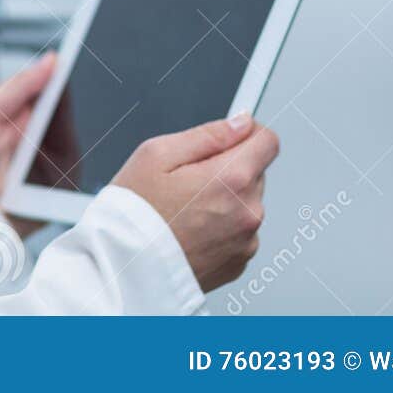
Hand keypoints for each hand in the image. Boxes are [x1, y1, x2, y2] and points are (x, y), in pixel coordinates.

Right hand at [110, 113, 279, 291]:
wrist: (125, 269)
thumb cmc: (135, 213)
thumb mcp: (157, 154)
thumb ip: (207, 134)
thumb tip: (240, 123)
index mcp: (231, 179)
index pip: (267, 141)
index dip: (246, 133)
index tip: (226, 139)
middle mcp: (248, 211)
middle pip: (255, 172)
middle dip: (227, 169)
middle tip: (187, 181)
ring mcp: (246, 241)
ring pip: (246, 203)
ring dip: (225, 200)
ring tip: (184, 210)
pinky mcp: (239, 262)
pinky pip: (238, 232)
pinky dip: (220, 227)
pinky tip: (189, 231)